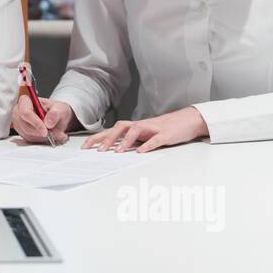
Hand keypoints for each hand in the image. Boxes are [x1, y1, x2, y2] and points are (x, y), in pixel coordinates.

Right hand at [11, 95, 75, 144]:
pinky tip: (49, 136)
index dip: (35, 123)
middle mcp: (19, 112)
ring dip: (43, 137)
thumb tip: (48, 122)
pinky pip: (29, 140)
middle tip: (54, 134)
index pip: (25, 112)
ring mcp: (19, 123)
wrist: (58, 119)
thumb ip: (56, 113)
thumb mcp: (61, 109)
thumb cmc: (57, 110)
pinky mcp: (22, 133)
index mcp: (26, 101)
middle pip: (25, 126)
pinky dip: (41, 140)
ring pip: (27, 135)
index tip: (46, 131)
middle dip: (40, 132)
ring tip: (56, 134)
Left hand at [82, 106, 207, 153]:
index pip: (112, 130)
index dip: (98, 137)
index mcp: (135, 127)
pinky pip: (156, 140)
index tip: (85, 147)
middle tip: (97, 151)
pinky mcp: (166, 135)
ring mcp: (154, 129)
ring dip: (125, 141)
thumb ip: (132, 141)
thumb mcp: (146, 135)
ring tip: (117, 152)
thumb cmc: (165, 129)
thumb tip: (114, 150)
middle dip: (107, 138)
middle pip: (120, 127)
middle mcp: (141, 126)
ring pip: (136, 130)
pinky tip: (141, 152)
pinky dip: (148, 145)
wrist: (188, 120)